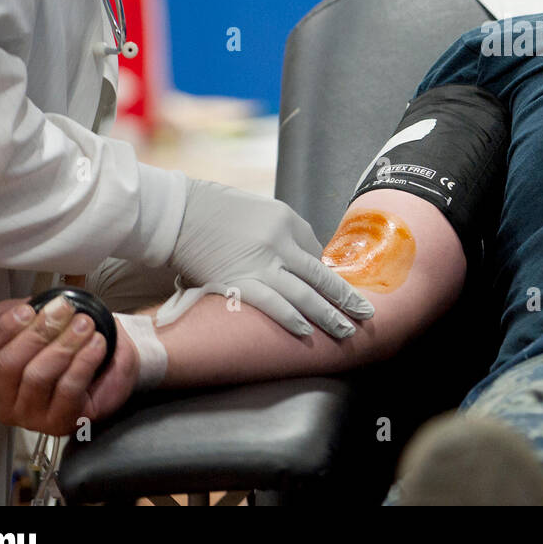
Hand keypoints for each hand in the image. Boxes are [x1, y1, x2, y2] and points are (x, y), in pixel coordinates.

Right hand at [0, 296, 137, 435]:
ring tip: (84, 324)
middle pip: (9, 365)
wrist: (104, 360)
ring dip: (64, 344)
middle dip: (39, 332)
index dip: (1, 331)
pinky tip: (96, 343)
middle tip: (64, 309)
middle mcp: (1, 402)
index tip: (27, 309)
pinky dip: (83, 361)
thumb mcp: (23, 322)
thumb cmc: (55, 341)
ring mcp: (29, 416)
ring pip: (38, 376)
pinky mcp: (59, 423)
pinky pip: (68, 389)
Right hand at [163, 179, 374, 338]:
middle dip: (346, 298)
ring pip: (305, 294)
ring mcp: (261, 262)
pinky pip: (272, 303)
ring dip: (328, 315)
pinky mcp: (238, 280)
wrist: (176, 213)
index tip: (336, 294)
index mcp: (286, 219)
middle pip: (320, 276)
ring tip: (346, 331)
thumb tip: (301, 264)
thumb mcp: (257, 212)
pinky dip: (291, 318)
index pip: (315, 252)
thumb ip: (279, 236)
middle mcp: (280, 240)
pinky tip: (307, 331)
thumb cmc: (213, 212)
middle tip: (366, 314)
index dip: (327, 276)